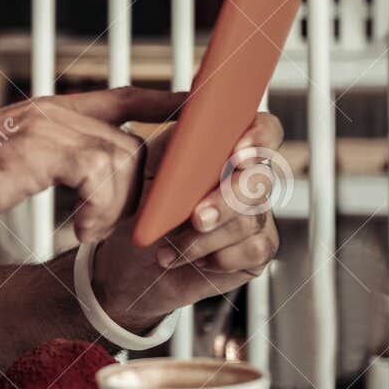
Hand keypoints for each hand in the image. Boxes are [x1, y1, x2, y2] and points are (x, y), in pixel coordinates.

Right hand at [0, 87, 185, 242]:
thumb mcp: (10, 162)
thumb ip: (49, 160)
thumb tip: (80, 178)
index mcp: (48, 112)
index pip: (121, 96)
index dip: (162, 102)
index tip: (195, 109)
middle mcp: (53, 111)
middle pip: (133, 137)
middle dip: (145, 182)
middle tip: (136, 219)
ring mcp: (49, 125)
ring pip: (122, 157)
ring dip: (117, 205)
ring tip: (92, 232)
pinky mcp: (44, 147)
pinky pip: (101, 174)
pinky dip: (100, 210)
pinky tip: (81, 230)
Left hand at [79, 111, 284, 332]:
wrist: (126, 253)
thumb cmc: (138, 203)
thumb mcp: (144, 166)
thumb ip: (170, 144)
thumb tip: (189, 132)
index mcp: (222, 149)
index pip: (262, 129)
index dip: (259, 138)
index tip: (237, 155)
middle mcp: (245, 179)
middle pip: (259, 179)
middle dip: (226, 200)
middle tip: (197, 218)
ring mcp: (254, 214)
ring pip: (251, 219)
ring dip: (207, 237)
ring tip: (171, 246)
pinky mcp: (255, 250)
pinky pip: (255, 249)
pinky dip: (219, 257)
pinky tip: (191, 259)